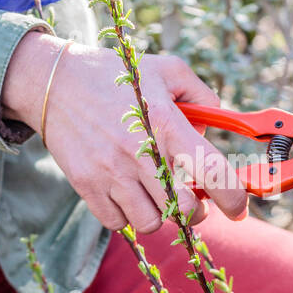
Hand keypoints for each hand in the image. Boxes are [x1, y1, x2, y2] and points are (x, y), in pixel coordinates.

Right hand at [1, 36, 248, 231]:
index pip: (211, 170)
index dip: (232, 196)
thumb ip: (202, 95)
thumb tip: (217, 127)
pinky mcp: (87, 186)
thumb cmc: (116, 76)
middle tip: (192, 200)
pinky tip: (128, 194)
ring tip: (155, 194)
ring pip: (152, 222)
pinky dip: (128, 216)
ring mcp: (111, 173)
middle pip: (184, 209)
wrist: (54, 83)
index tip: (238, 207)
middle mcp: (140, 152)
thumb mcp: (166, 70)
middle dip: (196, 211)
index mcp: (165, 122)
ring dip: (161, 214)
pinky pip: (119, 223)